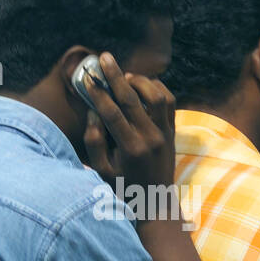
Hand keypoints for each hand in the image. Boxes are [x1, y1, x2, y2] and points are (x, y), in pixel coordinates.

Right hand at [82, 52, 175, 192]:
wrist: (154, 203)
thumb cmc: (122, 189)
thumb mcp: (101, 171)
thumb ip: (94, 142)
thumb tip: (93, 113)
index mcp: (131, 148)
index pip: (111, 112)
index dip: (98, 92)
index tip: (87, 77)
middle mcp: (151, 138)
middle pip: (132, 97)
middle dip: (115, 75)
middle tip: (104, 57)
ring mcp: (165, 134)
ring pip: (155, 95)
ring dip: (139, 80)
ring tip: (124, 74)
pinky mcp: (172, 132)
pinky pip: (169, 102)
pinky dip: (158, 88)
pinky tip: (143, 85)